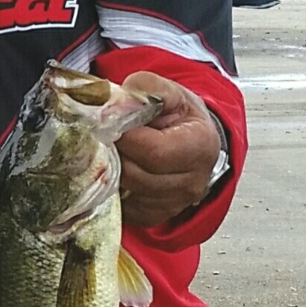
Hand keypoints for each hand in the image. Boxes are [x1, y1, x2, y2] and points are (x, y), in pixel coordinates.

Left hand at [115, 71, 224, 227]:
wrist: (189, 139)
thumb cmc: (179, 116)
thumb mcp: (170, 92)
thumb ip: (148, 89)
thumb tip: (122, 99)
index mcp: (200, 146)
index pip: (154, 151)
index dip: (126, 137)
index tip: (111, 123)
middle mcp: (192, 182)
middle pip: (136, 175)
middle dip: (114, 154)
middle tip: (105, 137)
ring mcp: (174, 204)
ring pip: (126, 192)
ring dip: (111, 171)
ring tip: (113, 151)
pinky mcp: (154, 217)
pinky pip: (122, 208)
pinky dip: (114, 189)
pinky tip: (118, 169)